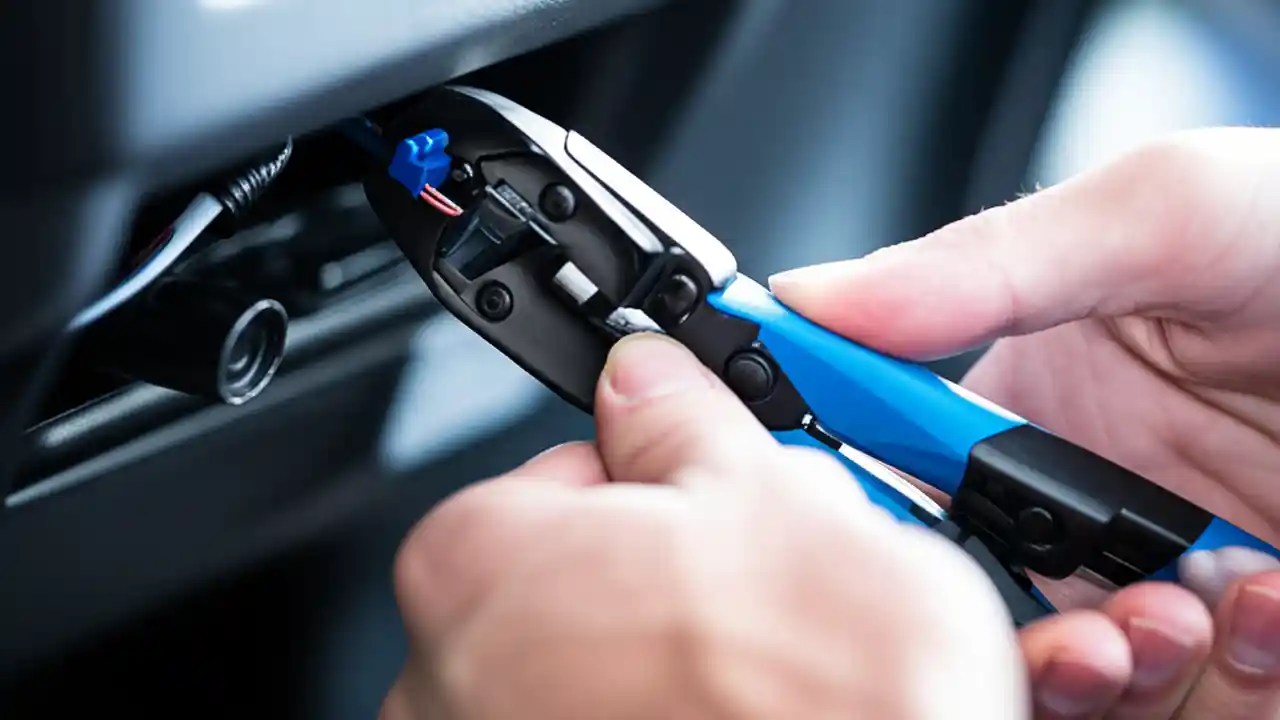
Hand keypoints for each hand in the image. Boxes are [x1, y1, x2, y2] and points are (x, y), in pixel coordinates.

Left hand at [380, 334, 1026, 718]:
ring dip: (663, 663)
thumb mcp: (772, 499)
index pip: (555, 473)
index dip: (656, 482)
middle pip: (569, 583)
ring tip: (759, 679)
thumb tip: (644, 377)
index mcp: (477, 563)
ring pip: (586, 675)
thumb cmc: (823, 703)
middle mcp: (444, 684)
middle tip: (752, 595)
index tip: (710, 501)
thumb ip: (678, 418)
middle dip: (661, 576)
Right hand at [770, 127, 1279, 717]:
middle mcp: (1093, 502)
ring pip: (1096, 678)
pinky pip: (1209, 696)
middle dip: (1026, 642)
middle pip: (998, 612)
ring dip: (1126, 668)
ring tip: (1185, 610)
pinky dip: (1233, 674)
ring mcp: (1177, 571)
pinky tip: (1269, 603)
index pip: (912, 486)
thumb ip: (986, 266)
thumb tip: (821, 298)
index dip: (893, 532)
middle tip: (1083, 624)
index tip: (903, 556)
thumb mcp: (1159, 216)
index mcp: (1030, 406)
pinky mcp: (1256, 628)